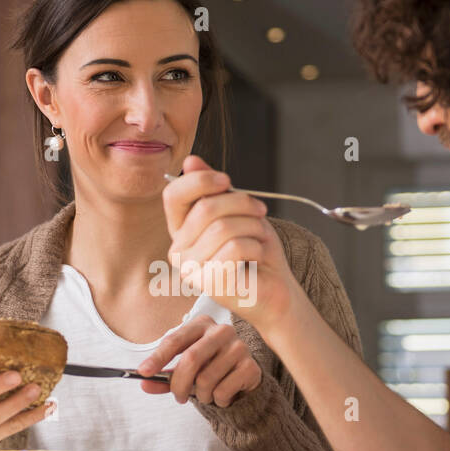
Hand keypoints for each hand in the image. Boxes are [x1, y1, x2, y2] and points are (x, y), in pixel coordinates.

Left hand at [136, 314, 261, 406]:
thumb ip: (165, 377)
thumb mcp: (185, 371)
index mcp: (202, 324)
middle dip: (178, 384)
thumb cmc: (210, 369)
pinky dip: (218, 400)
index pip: (175, 340)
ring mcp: (239, 347)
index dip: (157, 358)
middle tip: (177, 398)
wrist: (244, 379)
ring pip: (206, 379)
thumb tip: (144, 384)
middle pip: (191, 359)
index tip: (143, 373)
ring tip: (206, 394)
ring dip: (201, 395)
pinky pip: (222, 391)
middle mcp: (222, 330)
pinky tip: (223, 395)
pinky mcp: (250, 367)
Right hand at [161, 155, 299, 330]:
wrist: (276, 289)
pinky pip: (235, 248)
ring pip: (222, 228)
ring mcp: (191, 269)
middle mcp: (178, 251)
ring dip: (252, 227)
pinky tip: (257, 257)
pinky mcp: (210, 283)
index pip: (173, 195)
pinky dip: (255, 247)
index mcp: (181, 230)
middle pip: (205, 208)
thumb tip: (191, 161)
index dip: (200, 181)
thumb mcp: (237, 211)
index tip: (226, 180)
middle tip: (261, 212)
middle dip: (241, 203)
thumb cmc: (256, 250)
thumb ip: (213, 189)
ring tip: (260, 238)